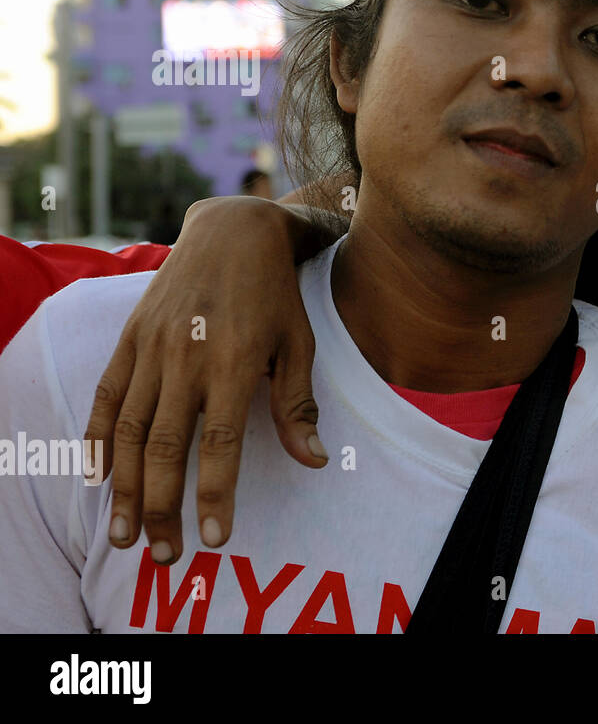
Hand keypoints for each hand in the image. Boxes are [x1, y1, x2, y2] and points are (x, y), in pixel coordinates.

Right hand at [84, 196, 330, 563]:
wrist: (233, 231)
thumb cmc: (276, 295)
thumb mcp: (299, 344)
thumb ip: (296, 406)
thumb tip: (311, 462)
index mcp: (233, 361)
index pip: (220, 444)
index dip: (215, 494)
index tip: (216, 538)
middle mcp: (185, 357)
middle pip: (165, 448)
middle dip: (161, 507)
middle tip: (165, 554)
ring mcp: (151, 348)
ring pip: (128, 431)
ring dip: (123, 488)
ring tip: (124, 535)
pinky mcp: (129, 338)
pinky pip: (105, 397)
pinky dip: (96, 440)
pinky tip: (95, 479)